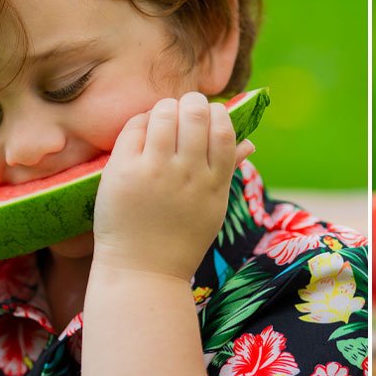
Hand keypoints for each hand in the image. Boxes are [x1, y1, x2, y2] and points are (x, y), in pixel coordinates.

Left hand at [92, 93, 253, 280]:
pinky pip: (134, 128)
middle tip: (182, 109)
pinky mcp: (125, 172)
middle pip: (195, 113)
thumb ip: (229, 170)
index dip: (215, 113)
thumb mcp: (214, 207)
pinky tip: (141, 134)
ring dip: (163, 109)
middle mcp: (189, 173)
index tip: (206, 117)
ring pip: (164, 114)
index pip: (223, 128)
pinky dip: (140, 123)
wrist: (143, 272)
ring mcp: (156, 172)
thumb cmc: (181, 240)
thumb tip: (251, 143)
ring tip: (160, 120)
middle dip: (190, 103)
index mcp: (215, 182)